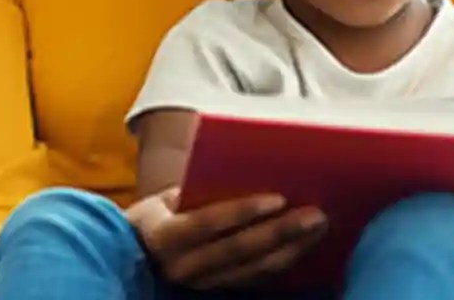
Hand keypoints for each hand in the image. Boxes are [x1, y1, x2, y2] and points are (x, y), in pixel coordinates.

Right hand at [124, 187, 326, 289]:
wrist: (134, 255)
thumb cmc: (156, 215)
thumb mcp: (166, 197)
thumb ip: (199, 189)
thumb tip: (246, 165)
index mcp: (166, 236)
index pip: (208, 224)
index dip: (243, 211)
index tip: (278, 197)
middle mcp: (184, 266)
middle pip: (240, 250)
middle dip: (282, 231)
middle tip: (316, 213)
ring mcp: (203, 283)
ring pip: (254, 268)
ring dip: (291, 247)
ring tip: (319, 226)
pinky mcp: (219, 290)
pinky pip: (257, 278)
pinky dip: (284, 260)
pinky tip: (306, 244)